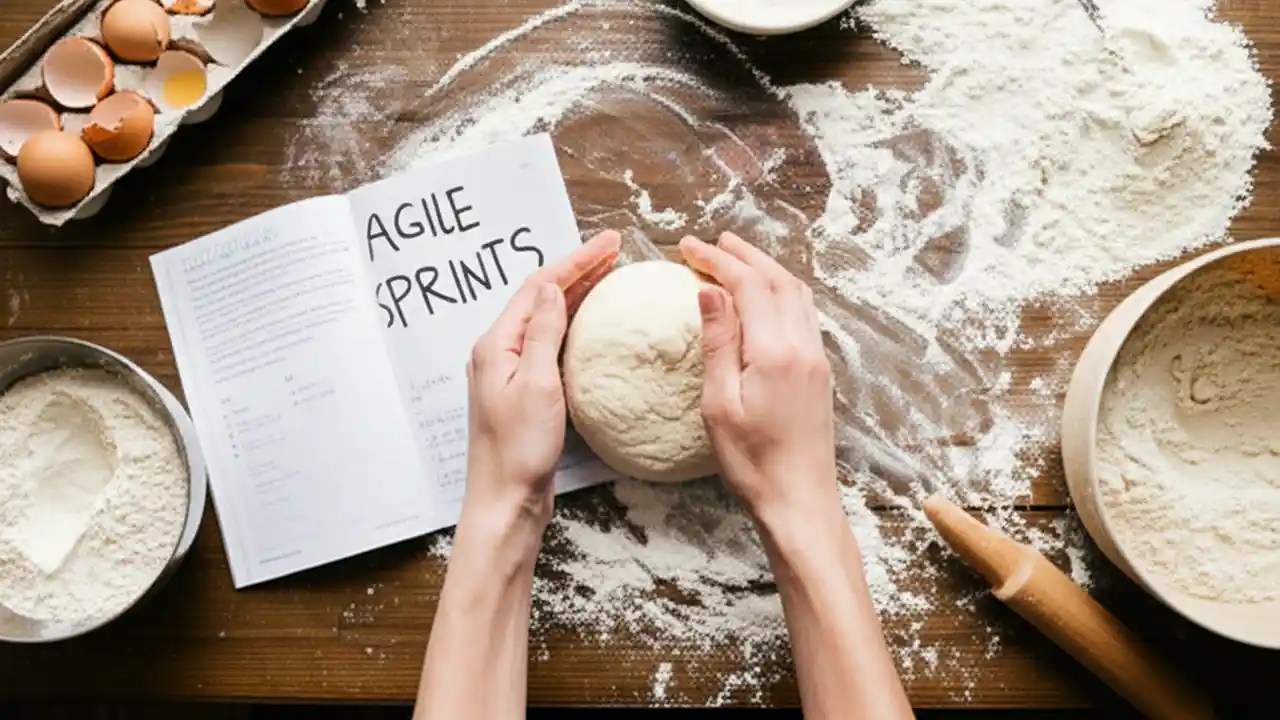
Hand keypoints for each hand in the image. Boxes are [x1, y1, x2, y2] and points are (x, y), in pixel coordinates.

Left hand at [464, 230, 621, 524]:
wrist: (506, 502)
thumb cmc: (519, 451)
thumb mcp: (537, 385)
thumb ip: (543, 332)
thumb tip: (551, 286)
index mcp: (496, 344)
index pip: (538, 286)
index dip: (575, 260)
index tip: (609, 243)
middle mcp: (498, 352)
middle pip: (540, 297)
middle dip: (578, 270)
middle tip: (615, 251)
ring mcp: (509, 371)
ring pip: (545, 318)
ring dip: (576, 293)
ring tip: (608, 275)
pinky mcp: (523, 390)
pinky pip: (548, 342)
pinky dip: (571, 323)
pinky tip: (590, 322)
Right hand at [679, 232, 838, 523]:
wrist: (800, 500)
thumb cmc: (753, 463)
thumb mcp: (720, 405)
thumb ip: (718, 343)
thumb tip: (710, 292)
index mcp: (775, 352)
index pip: (747, 285)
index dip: (717, 260)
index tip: (688, 247)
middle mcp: (803, 347)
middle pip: (777, 280)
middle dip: (744, 254)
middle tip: (713, 242)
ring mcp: (816, 359)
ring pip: (796, 293)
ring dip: (767, 269)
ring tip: (738, 258)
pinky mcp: (820, 373)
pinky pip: (804, 314)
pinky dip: (782, 291)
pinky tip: (766, 297)